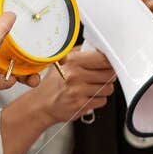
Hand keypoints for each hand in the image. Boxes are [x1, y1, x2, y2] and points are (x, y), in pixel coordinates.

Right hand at [0, 45, 114, 153]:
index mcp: (72, 61)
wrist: (41, 104)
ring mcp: (79, 91)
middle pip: (109, 74)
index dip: (110, 62)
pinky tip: (88, 97)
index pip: (103, 58)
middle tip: (100, 77)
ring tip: (91, 88)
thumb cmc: (53, 83)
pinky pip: (102, 101)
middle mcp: (75, 75)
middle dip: (108, 76)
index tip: (111, 63)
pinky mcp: (81, 105)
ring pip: (108, 88)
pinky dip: (98, 100)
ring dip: (103, 89)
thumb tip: (99, 48)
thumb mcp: (63, 61)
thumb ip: (80, 53)